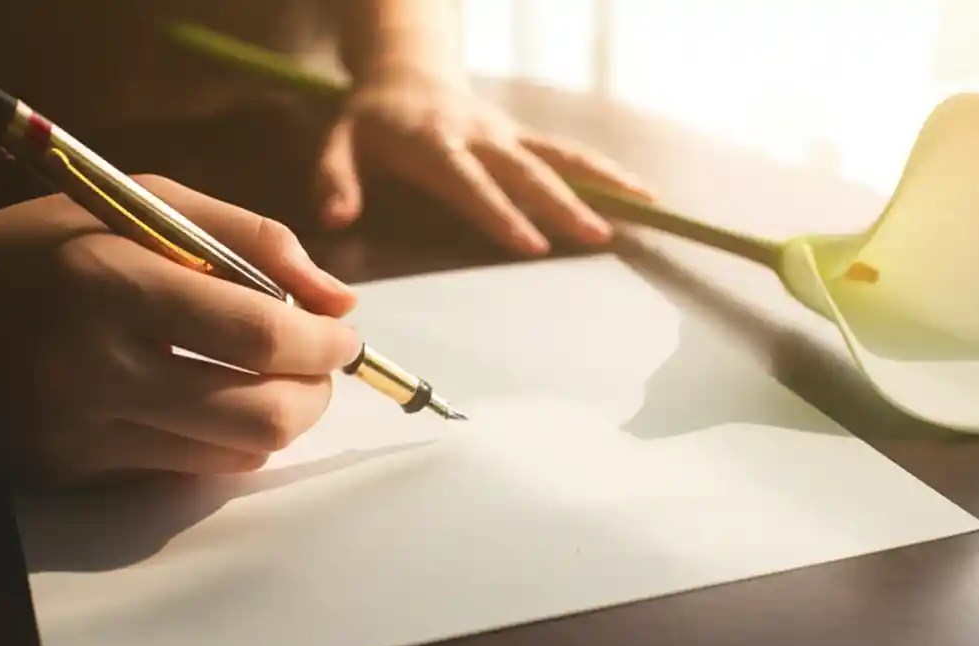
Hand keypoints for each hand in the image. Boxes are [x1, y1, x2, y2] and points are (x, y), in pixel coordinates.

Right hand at [0, 177, 357, 484]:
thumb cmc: (42, 243)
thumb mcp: (142, 204)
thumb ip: (251, 239)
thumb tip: (339, 302)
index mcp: (108, 283)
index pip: (256, 335)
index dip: (322, 343)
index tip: (342, 334)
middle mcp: (90, 369)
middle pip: (260, 415)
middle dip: (315, 393)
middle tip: (318, 366)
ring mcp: (77, 434)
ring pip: (232, 456)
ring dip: (278, 420)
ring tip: (273, 381)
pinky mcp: (68, 475)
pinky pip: (183, 473)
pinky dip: (219, 441)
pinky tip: (209, 403)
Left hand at [315, 65, 653, 254]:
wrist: (403, 70)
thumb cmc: (368, 120)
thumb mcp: (337, 144)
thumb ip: (335, 181)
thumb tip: (337, 219)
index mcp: (433, 144)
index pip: (471, 182)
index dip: (501, 212)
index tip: (532, 243)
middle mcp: (478, 137)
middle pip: (527, 170)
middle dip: (564, 202)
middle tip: (598, 235)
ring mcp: (506, 134)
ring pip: (560, 154)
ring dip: (601, 179)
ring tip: (643, 205)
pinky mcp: (523, 136)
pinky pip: (568, 151)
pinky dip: (605, 170)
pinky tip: (640, 192)